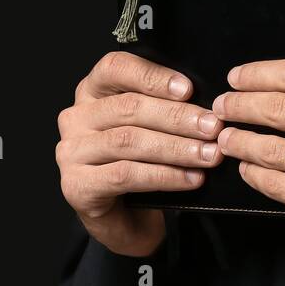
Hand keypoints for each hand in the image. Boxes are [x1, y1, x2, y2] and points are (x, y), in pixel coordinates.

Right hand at [56, 50, 225, 256]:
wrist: (124, 217)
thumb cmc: (142, 162)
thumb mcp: (152, 127)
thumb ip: (165, 107)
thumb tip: (210, 102)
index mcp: (92, 91)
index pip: (115, 68)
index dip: (153, 76)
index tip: (189, 89)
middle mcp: (76, 117)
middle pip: (129, 107)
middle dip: (177, 117)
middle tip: (213, 127)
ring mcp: (71, 152)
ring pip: (129, 141)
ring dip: (176, 148)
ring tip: (209, 155)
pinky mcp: (77, 185)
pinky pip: (126, 175)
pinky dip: (165, 176)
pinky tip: (192, 179)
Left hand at [212, 59, 284, 256]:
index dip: (258, 73)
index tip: (237, 77)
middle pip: (273, 107)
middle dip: (238, 105)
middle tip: (222, 107)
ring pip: (266, 147)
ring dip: (237, 141)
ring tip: (226, 139)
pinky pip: (274, 183)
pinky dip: (253, 174)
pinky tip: (248, 169)